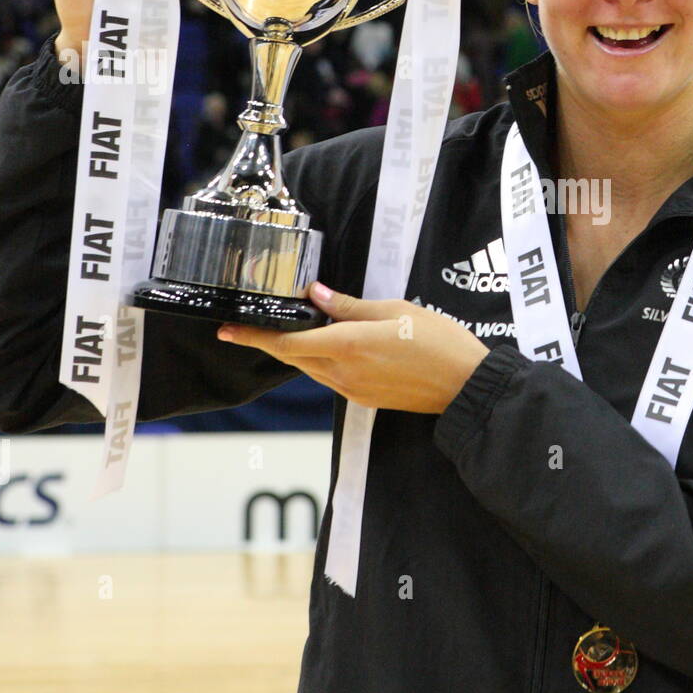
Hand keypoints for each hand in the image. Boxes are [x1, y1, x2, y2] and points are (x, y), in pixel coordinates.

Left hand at [216, 282, 491, 414]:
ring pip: (311, 368)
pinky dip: (320, 360)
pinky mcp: (365, 397)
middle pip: (293, 357)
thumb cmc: (439, 342)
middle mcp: (343, 372)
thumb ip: (351, 306)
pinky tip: (328, 346)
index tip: (227, 330)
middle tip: (245, 326)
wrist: (465, 387)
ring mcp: (353, 389)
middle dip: (268, 342)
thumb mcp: (396, 311)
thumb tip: (316, 294)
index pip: (288, 342)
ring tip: (289, 330)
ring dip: (296, 350)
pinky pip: (330, 377)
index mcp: (348, 346)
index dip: (254, 337)